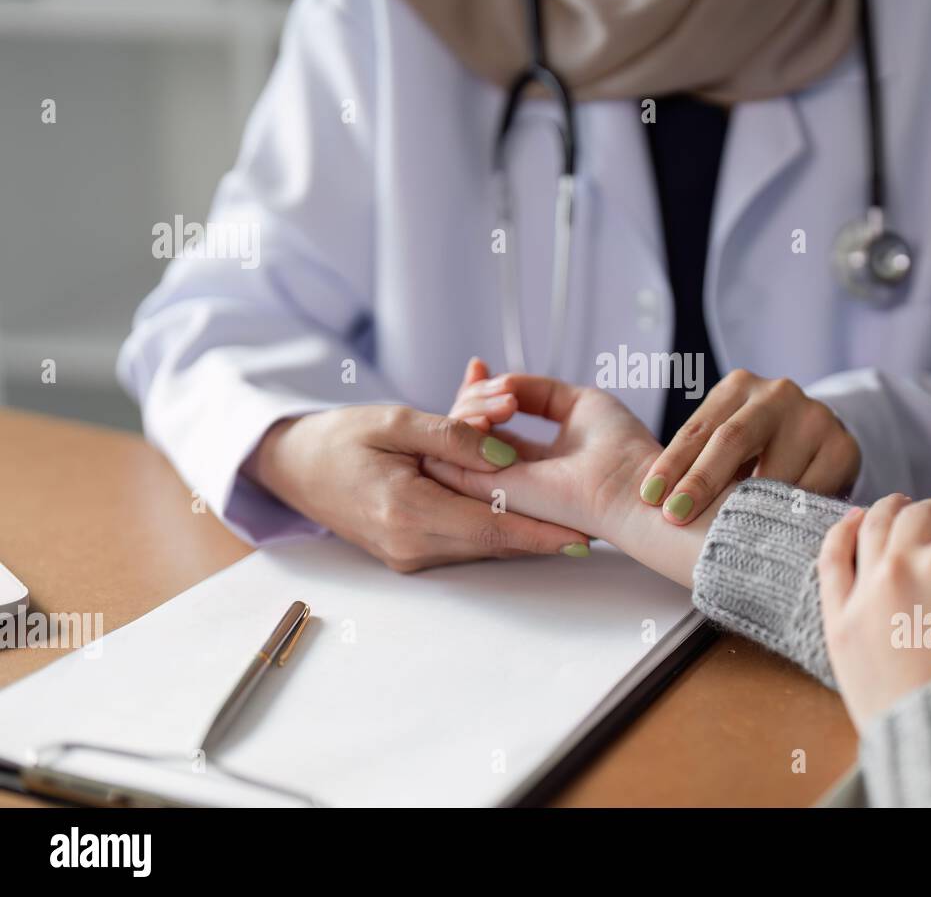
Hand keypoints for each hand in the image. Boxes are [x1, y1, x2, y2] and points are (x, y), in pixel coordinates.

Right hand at [244, 403, 589, 571]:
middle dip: (540, 529)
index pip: (491, 527)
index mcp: (406, 511)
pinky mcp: (410, 555)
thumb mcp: (397, 421)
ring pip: (483, 544)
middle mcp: (409, 545)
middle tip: (589, 524)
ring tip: (566, 517)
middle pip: (494, 542)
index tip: (583, 534)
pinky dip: (492, 522)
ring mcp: (408, 556)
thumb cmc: (340, 437)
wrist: (293, 466)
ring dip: (520, 526)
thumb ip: (454, 435)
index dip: (541, 532)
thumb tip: (505, 449)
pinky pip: (464, 542)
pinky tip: (519, 506)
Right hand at [429, 365, 723, 585]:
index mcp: (537, 458)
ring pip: (459, 436)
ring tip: (494, 389)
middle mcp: (514, 472)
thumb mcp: (578, 403)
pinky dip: (467, 417)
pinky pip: (458, 447)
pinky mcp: (492, 488)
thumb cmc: (622, 450)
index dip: (481, 392)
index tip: (478, 365)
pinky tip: (490, 402)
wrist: (632, 484)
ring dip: (469, 402)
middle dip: (469, 392)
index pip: (493, 422)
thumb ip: (537, 391)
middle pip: (469, 428)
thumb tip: (500, 382)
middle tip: (479, 371)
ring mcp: (500, 482)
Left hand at [636, 369, 860, 525]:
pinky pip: (809, 491)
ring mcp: (814, 418)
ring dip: (745, 506)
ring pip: (773, 471)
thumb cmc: (757, 445)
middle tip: (675, 516)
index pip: (698, 428)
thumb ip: (701, 457)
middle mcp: (777, 394)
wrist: (819, 436)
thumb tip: (656, 498)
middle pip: (733, 440)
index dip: (671, 463)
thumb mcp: (728, 438)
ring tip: (721, 532)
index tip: (650, 497)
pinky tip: (768, 533)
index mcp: (738, 387)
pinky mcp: (843, 447)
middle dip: (700, 481)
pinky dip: (785, 514)